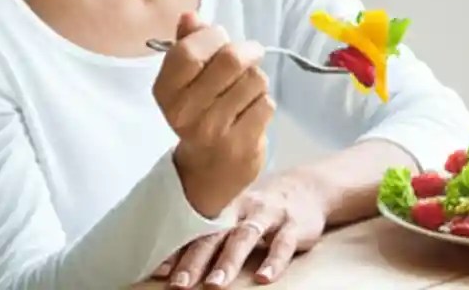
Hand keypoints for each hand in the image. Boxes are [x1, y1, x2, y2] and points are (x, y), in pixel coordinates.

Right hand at [152, 12, 275, 217]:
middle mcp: (185, 112)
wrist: (207, 172)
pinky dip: (263, 105)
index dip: (213, 36)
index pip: (190, 49)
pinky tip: (250, 115)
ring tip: (245, 94)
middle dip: (247, 52)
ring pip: (255, 80)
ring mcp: (213, 131)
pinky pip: (266, 104)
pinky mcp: (241, 145)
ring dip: (256, 81)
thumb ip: (189, 44)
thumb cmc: (200, 114)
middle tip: (250, 55)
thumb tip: (191, 15)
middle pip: (231, 60)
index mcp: (166, 91)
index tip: (220, 38)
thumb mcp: (186, 81)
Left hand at [152, 172, 329, 286]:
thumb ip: (209, 233)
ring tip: (214, 284)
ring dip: (228, 261)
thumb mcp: (236, 213)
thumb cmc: (262, 209)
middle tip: (180, 284)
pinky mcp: (294, 225)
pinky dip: (273, 261)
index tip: (160, 272)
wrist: (309, 188)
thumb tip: (166, 264)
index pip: (195, 230)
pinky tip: (264, 278)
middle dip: (196, 261)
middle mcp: (244, 208)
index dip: (177, 250)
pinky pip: (283, 243)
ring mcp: (270, 215)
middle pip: (216, 235)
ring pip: (245, 237)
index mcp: (225, 207)